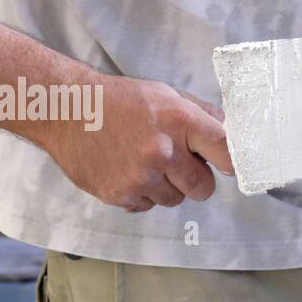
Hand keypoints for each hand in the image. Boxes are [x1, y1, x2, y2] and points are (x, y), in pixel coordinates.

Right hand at [39, 77, 233, 212]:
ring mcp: (141, 175)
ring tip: (144, 162)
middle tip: (177, 163)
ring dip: (166, 186)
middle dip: (196, 179)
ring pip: (176, 199)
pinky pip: (147, 206)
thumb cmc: (120, 101)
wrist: (67, 109)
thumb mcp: (165, 95)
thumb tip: (234, 131)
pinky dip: (141, 194)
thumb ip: (202, 114)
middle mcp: (163, 150)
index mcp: (179, 120)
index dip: (230, 162)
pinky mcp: (121, 194)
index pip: (226, 152)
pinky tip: (126, 170)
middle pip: (205, 187)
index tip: (228, 166)